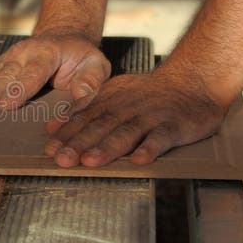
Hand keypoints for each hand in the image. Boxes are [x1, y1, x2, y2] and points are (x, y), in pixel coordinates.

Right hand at [0, 31, 110, 109]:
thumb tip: (80, 95)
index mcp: (47, 54)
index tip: (7, 105)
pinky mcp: (2, 65)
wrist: (65, 38)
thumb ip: (90, 81)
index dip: (19, 90)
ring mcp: (10, 58)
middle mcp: (24, 54)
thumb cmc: (82, 57)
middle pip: (6, 76)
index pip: (32, 74)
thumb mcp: (96, 66)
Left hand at [44, 70, 227, 167]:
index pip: (85, 117)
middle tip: (62, 159)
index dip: (67, 133)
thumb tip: (54, 126)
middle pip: (100, 127)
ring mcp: (150, 117)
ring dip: (107, 148)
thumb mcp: (115, 93)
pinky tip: (139, 160)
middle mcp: (127, 108)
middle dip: (79, 144)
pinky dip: (150, 148)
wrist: (192, 80)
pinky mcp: (173, 126)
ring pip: (126, 133)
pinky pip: (160, 138)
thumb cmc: (151, 93)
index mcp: (112, 101)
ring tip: (91, 161)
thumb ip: (86, 109)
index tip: (49, 148)